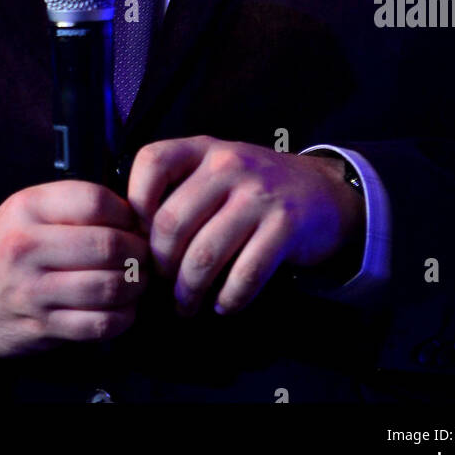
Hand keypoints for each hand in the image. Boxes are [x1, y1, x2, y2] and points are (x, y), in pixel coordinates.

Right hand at [0, 180, 150, 359]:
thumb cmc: (3, 249)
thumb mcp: (26, 209)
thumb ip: (71, 205)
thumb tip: (131, 213)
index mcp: (27, 208)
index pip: (93, 201)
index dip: (126, 211)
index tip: (134, 220)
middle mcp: (27, 248)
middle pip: (107, 245)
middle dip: (139, 250)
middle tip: (145, 252)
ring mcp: (33, 291)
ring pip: (108, 287)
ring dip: (136, 284)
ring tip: (139, 278)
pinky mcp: (42, 327)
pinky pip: (98, 325)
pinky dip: (123, 317)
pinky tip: (124, 307)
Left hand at [127, 136, 364, 316]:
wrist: (322, 191)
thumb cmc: (252, 188)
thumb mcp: (215, 170)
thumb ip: (178, 189)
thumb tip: (132, 239)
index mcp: (203, 148)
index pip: (152, 163)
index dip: (135, 205)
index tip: (139, 237)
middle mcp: (228, 164)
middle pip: (172, 222)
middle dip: (160, 265)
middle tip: (161, 286)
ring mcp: (259, 194)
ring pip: (204, 254)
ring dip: (189, 291)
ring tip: (186, 305)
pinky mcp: (285, 226)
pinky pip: (244, 274)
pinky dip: (228, 299)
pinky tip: (224, 305)